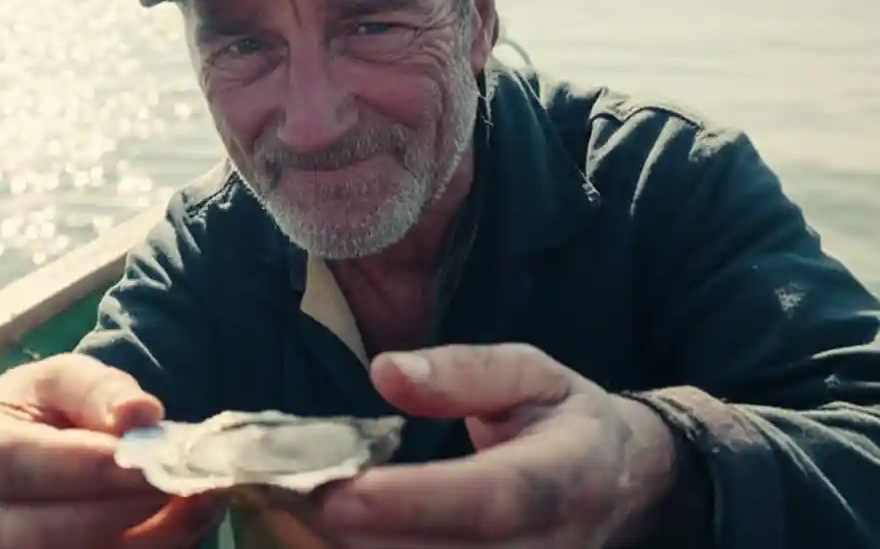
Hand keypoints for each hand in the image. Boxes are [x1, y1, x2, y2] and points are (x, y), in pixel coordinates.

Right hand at [0, 353, 224, 548]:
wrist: (17, 453)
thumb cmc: (38, 412)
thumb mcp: (61, 381)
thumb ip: (98, 390)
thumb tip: (141, 415)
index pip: (11, 462)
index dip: (76, 466)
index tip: (138, 457)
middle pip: (30, 533)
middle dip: (111, 513)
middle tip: (173, 483)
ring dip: (140, 541)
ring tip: (194, 501)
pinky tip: (183, 524)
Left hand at [314, 344, 680, 547]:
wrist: (626, 483)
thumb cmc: (566, 419)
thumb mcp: (532, 372)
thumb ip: (463, 372)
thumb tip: (385, 373)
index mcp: (565, 476)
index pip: (491, 500)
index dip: (414, 504)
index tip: (337, 495)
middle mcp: (549, 547)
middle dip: (354, 536)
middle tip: (277, 495)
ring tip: (283, 513)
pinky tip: (319, 536)